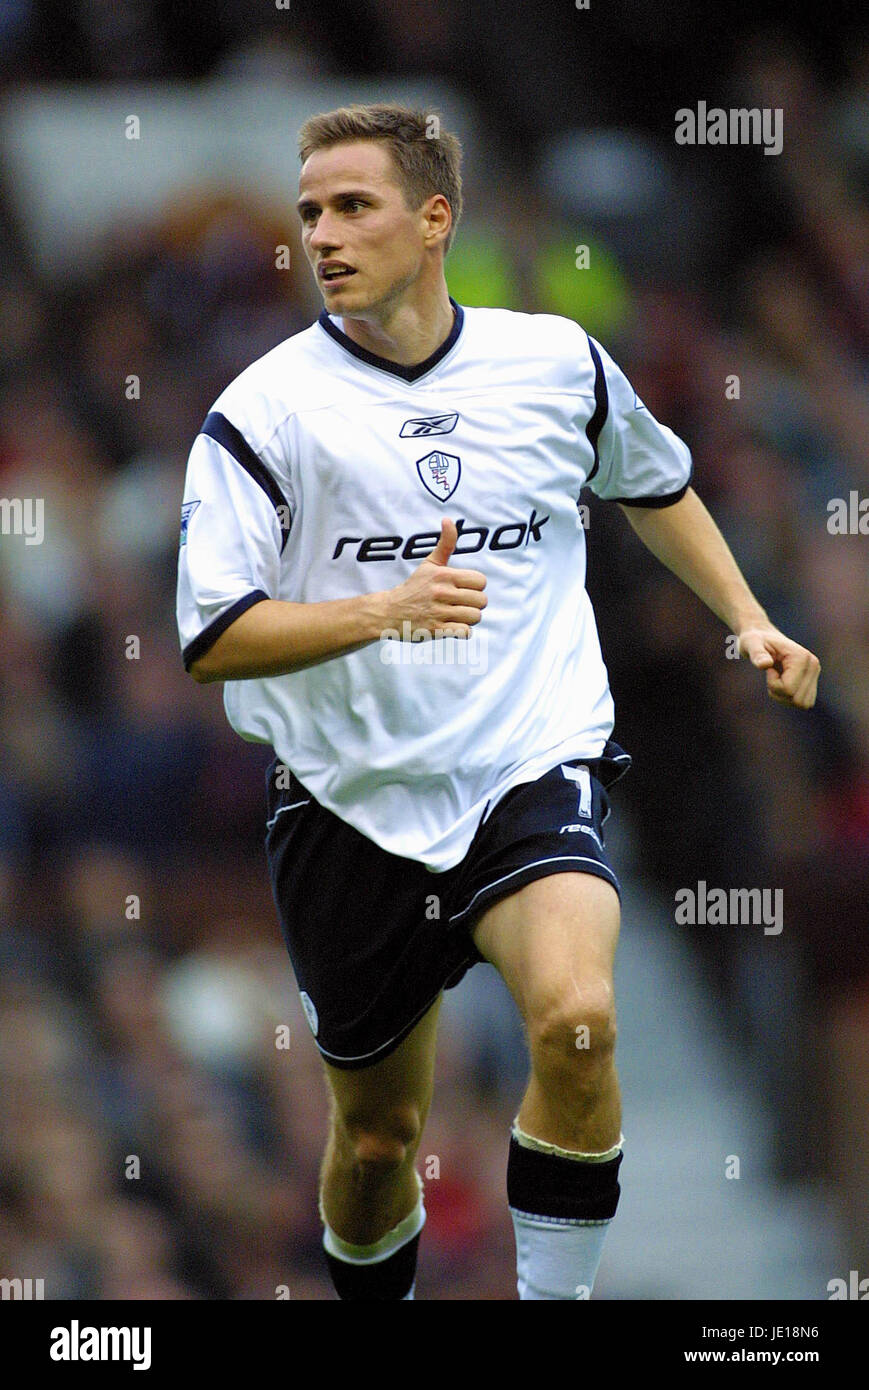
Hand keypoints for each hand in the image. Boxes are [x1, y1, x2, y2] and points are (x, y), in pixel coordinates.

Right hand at [383, 517, 487, 637]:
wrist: (389, 612)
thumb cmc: (414, 587)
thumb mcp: (429, 563)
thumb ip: (445, 543)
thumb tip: (448, 519)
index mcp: (444, 575)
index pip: (481, 581)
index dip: (475, 587)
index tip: (463, 589)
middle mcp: (442, 592)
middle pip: (482, 601)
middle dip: (473, 604)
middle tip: (459, 604)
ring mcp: (439, 612)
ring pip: (475, 617)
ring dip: (468, 618)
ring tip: (455, 615)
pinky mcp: (436, 630)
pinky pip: (465, 632)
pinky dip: (462, 632)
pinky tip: (451, 626)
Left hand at [738, 626, 820, 707]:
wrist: (763, 637)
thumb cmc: (755, 640)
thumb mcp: (750, 644)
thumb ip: (757, 654)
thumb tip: (765, 664)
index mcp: (802, 657)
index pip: (788, 689)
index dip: (773, 684)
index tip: (768, 668)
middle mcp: (814, 665)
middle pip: (797, 700)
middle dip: (778, 692)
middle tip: (771, 675)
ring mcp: (815, 674)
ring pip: (802, 704)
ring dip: (784, 697)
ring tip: (776, 679)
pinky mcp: (812, 682)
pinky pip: (803, 703)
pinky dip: (789, 699)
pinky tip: (781, 684)